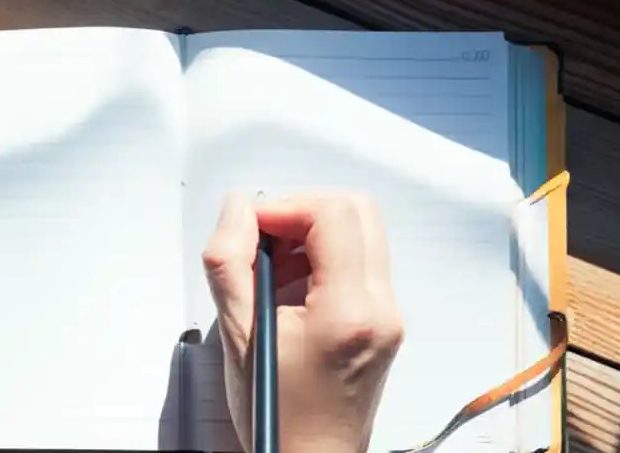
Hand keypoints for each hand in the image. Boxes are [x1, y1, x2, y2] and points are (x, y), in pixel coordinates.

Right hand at [203, 193, 402, 452]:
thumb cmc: (276, 414)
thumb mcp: (237, 334)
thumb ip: (230, 261)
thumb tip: (239, 208)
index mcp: (348, 312)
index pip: (333, 215)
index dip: (285, 206)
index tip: (251, 227)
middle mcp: (382, 309)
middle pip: (358, 211)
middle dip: (303, 211)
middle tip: (264, 238)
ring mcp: (389, 314)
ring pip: (361, 232)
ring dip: (312, 233)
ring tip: (274, 270)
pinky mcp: (384, 320)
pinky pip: (360, 260)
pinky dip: (323, 256)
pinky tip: (291, 290)